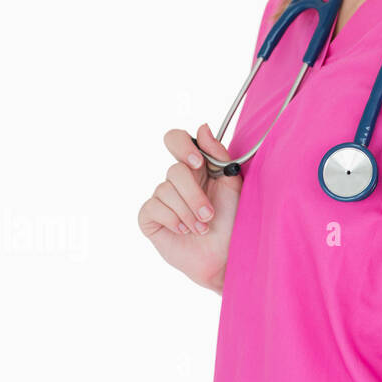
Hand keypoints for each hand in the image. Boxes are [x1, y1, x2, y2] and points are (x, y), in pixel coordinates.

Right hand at [137, 124, 243, 292]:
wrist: (225, 254)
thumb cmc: (232, 219)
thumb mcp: (231, 183)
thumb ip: (218, 154)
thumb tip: (203, 127)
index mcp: (196, 166)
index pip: (176, 140)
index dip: (182, 147)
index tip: (198, 163)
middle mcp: (176, 179)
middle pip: (174, 171)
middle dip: (195, 195)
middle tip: (209, 214)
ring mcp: (161, 197)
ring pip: (165, 191)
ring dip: (188, 213)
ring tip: (202, 227)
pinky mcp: (149, 217)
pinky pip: (153, 208)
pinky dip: (173, 220)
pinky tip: (185, 230)